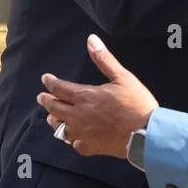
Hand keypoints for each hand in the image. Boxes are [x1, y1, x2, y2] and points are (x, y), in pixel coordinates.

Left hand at [38, 34, 157, 158]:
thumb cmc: (136, 104)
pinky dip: (71, 139)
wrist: (146, 133)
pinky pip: (74, 144)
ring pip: (59, 127)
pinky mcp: (90, 147)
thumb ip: (104, 59)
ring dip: (54, 120)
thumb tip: (91, 40)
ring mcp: (82, 133)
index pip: (59, 88)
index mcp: (85, 96)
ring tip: (52, 117)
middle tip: (41, 97)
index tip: (46, 79)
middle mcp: (78, 115)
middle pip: (54, 108)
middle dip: (46, 101)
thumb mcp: (122, 77)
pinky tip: (72, 138)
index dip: (50, 82)